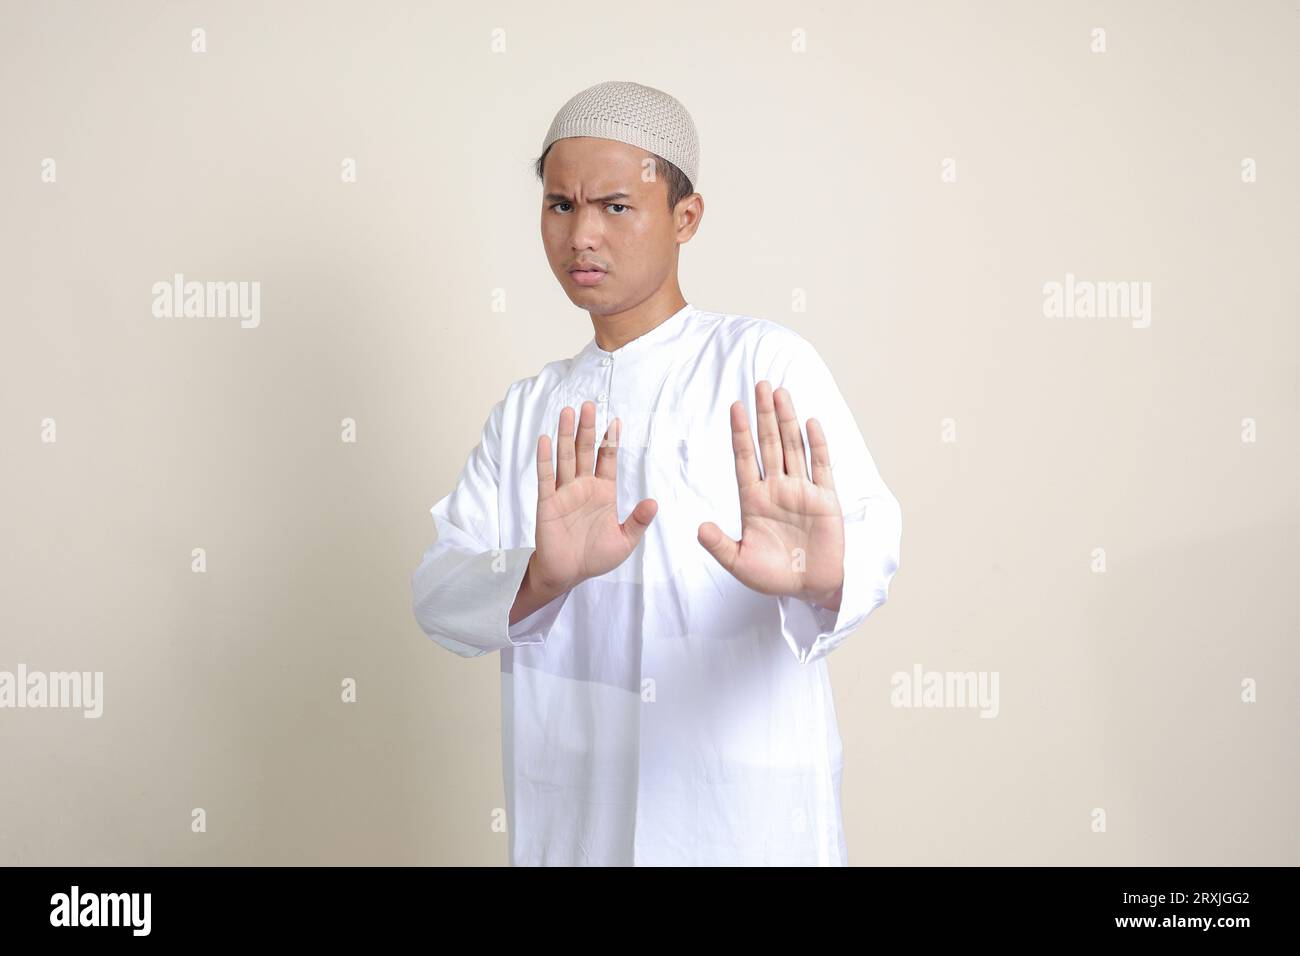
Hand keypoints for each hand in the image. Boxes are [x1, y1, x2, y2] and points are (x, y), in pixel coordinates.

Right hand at [528, 401, 657, 598]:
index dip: (610, 441)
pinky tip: (545, 439)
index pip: (607, 460)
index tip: (615, 420)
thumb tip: (654, 503)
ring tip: (567, 412)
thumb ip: (638, 522)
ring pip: (565, 458)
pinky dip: (545, 459)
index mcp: (603, 492)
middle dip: (587, 429)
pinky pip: (546, 478)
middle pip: (585, 451)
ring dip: (565, 435)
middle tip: (588, 405)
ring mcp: (564, 493)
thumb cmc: (595, 557)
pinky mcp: (547, 503)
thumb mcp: (624, 541)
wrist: (568, 574)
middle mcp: (583, 487)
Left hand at [697, 380, 844, 610]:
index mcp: (753, 500)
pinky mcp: (825, 499)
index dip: (740, 433)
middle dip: (764, 415)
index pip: (744, 458)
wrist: (809, 589)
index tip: (734, 407)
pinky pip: (821, 467)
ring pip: (793, 448)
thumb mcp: (739, 563)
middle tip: (760, 384)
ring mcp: (802, 491)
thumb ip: (720, 546)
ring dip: (787, 421)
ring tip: (781, 393)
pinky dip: (817, 445)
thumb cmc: (773, 577)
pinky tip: (810, 423)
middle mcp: (777, 489)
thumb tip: (699, 529)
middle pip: (769, 444)